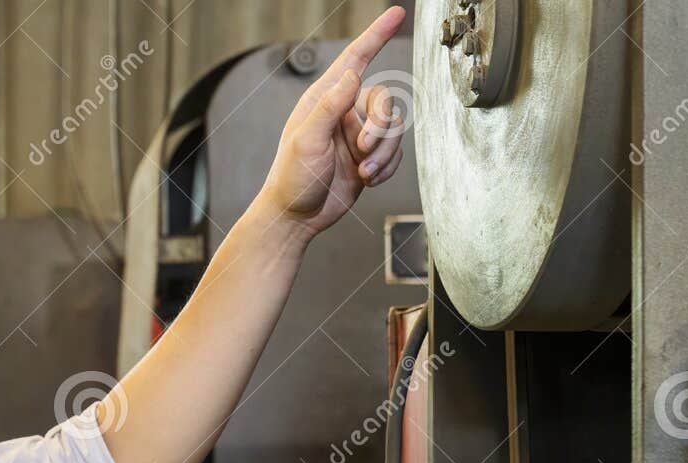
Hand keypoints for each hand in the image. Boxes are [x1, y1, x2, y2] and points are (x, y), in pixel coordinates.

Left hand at [256, 6, 407, 238]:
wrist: (296, 218)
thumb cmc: (292, 180)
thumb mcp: (306, 140)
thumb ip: (329, 106)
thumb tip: (351, 74)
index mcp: (324, 101)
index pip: (355, 59)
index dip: (376, 35)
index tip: (396, 14)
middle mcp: (343, 113)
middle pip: (385, 100)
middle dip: (381, 128)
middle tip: (361, 150)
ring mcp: (357, 136)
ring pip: (395, 128)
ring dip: (384, 153)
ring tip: (362, 172)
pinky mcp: (368, 157)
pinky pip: (395, 152)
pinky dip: (387, 166)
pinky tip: (368, 179)